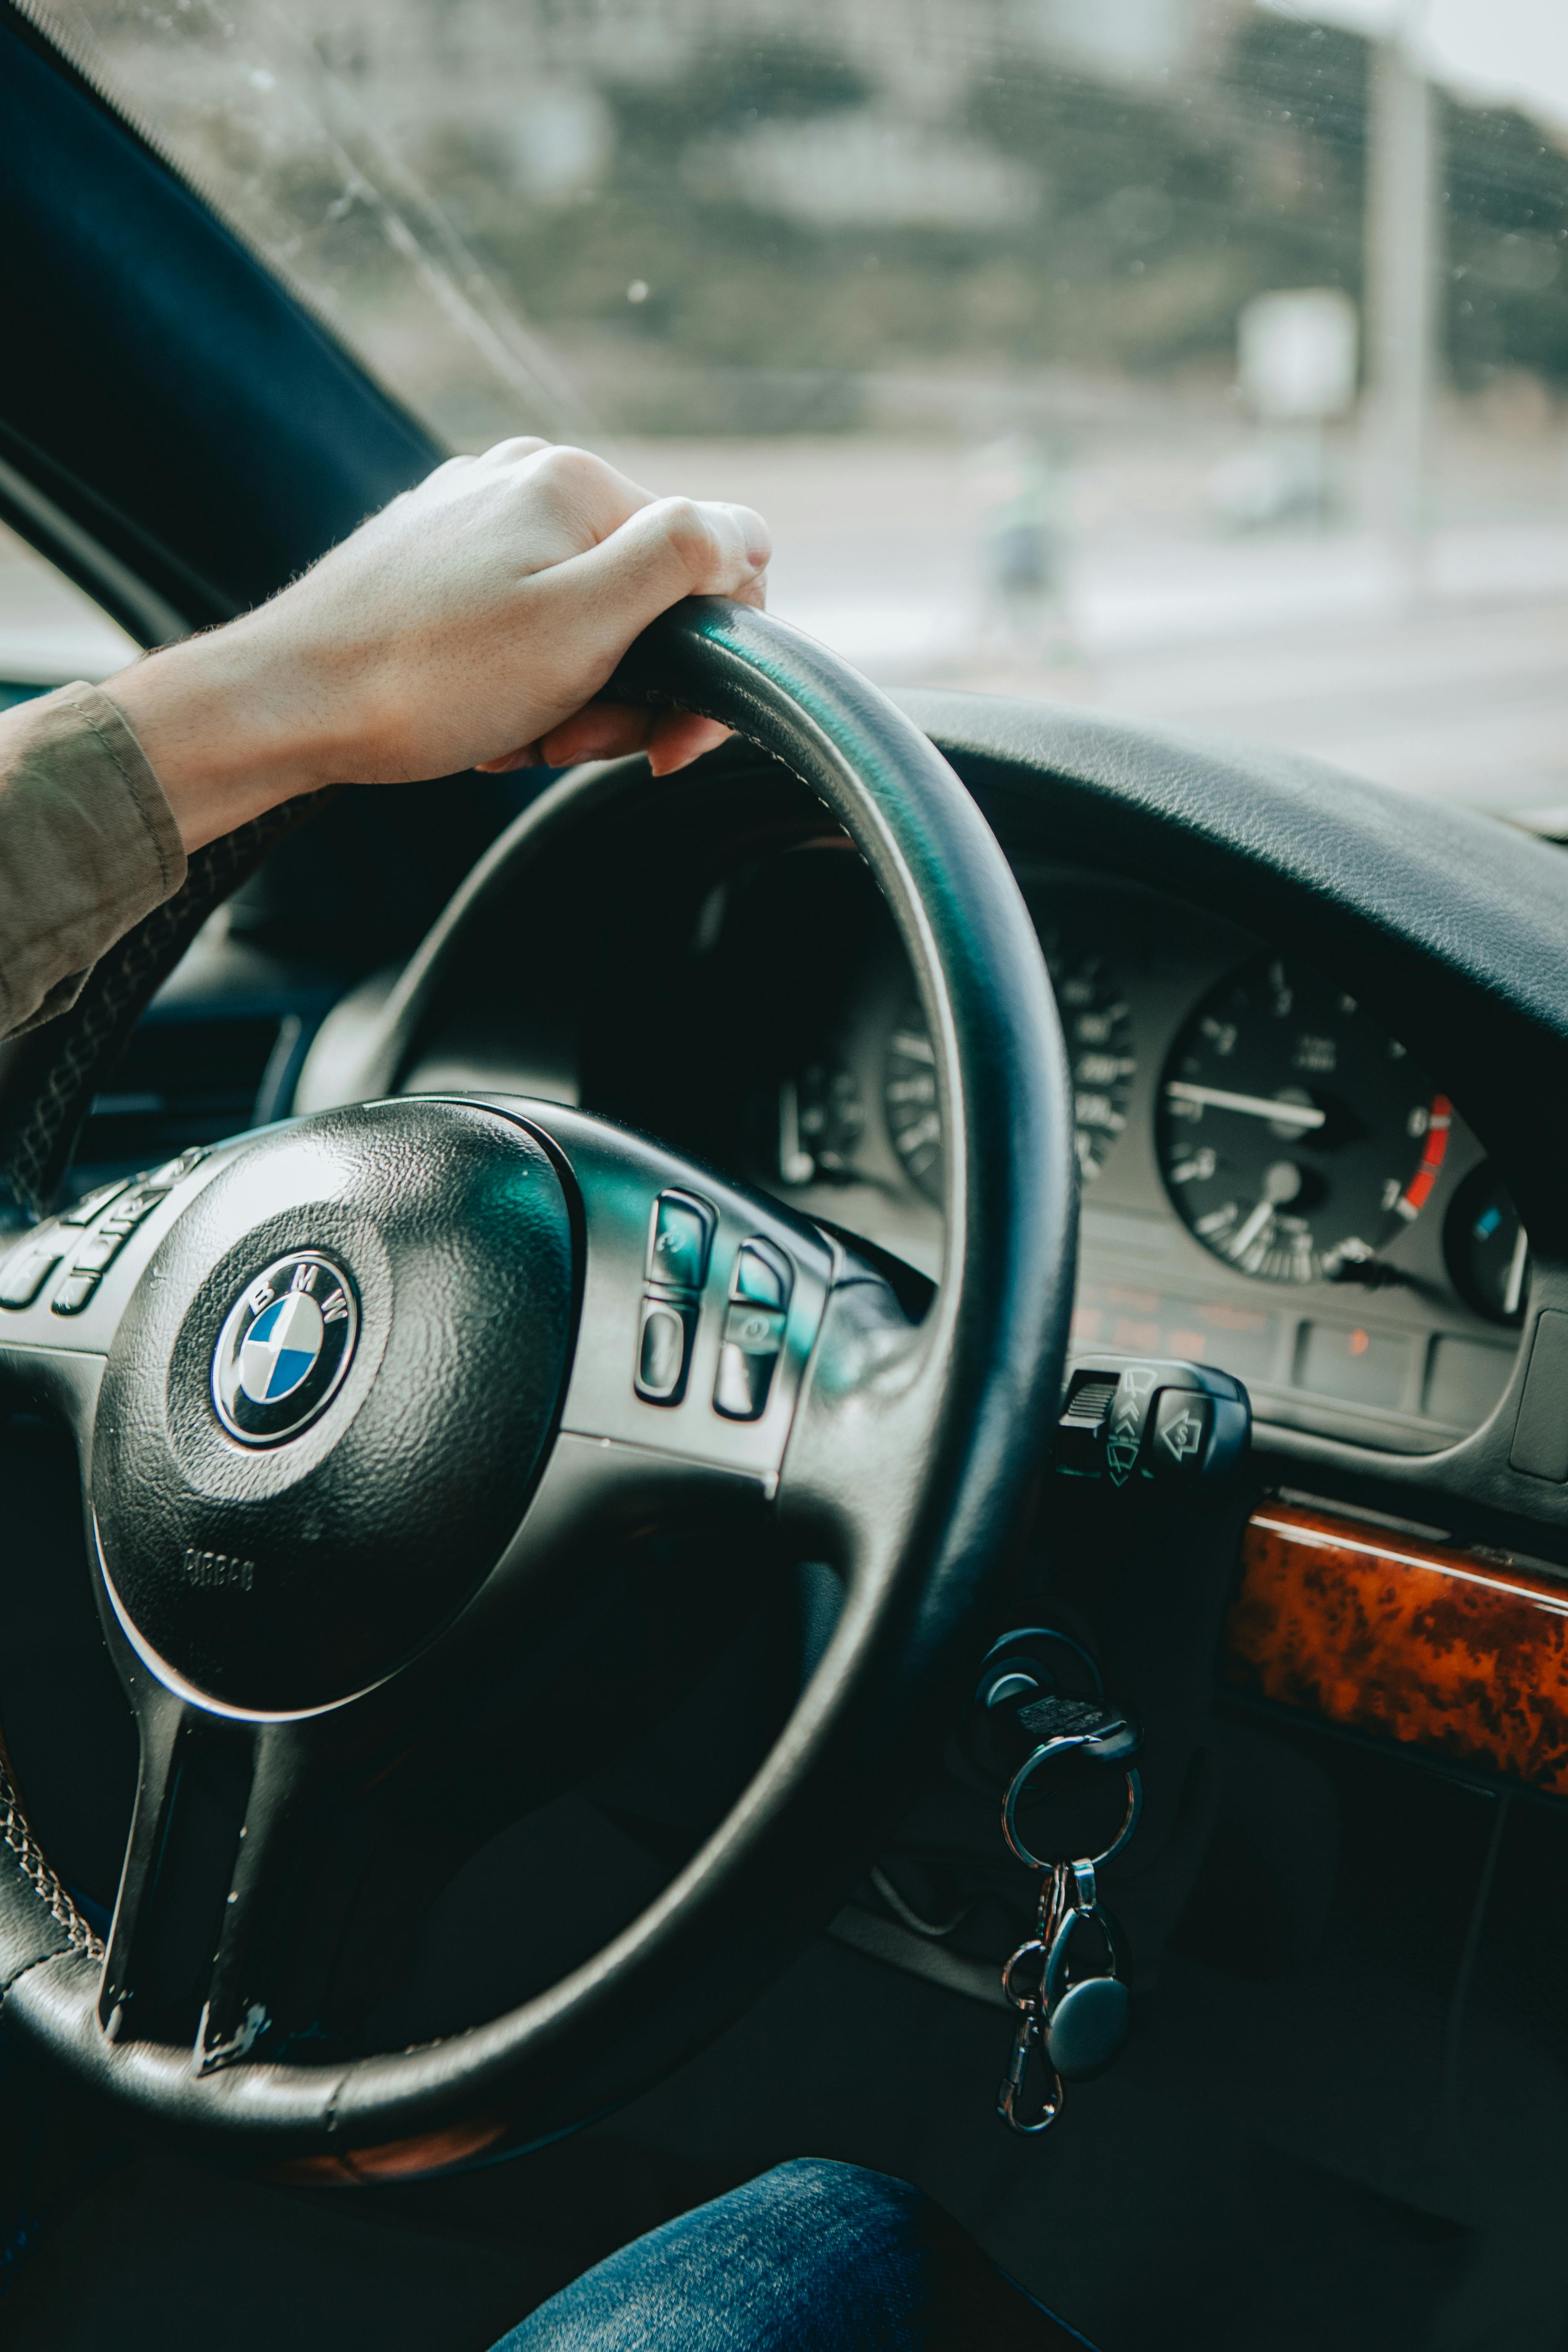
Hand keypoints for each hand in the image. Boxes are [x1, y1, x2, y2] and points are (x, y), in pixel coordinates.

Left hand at [105, 440, 770, 850]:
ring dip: (571, 697)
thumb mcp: (584, 624)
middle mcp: (525, 478)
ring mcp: (472, 515)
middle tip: (568, 745)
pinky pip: (519, 625)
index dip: (709, 662)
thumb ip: (682, 559)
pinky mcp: (432, 558)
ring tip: (514, 737)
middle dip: (626, 690)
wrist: (285, 704)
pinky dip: (519, 684)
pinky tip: (480, 722)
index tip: (668, 742)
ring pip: (581, 619)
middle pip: (642, 597)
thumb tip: (747, 532)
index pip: (712, 559)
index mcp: (575, 482)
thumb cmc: (431, 679)